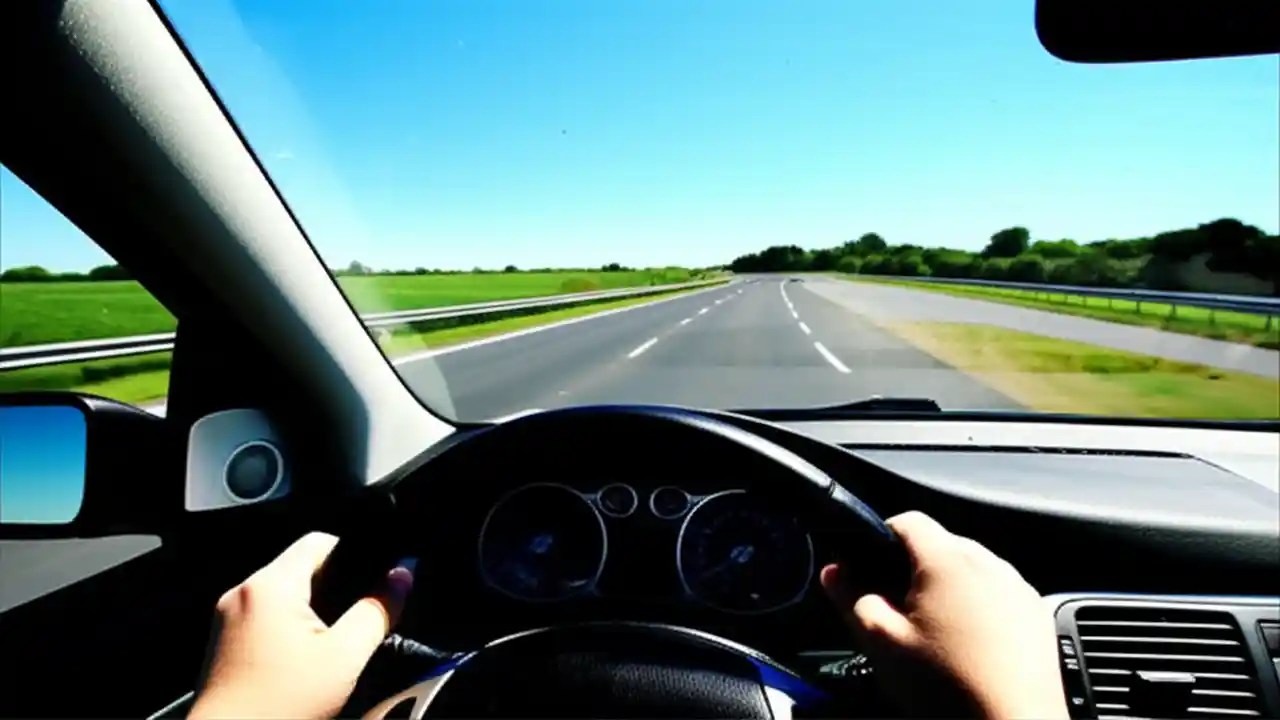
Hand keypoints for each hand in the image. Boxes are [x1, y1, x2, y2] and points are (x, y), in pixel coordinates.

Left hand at [189, 532, 414, 719]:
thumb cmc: (278, 708)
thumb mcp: (345, 658)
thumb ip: (379, 610)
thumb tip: (404, 574)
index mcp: (270, 584)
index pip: (321, 540)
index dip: (356, 555)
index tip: (376, 581)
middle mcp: (242, 593)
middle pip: (302, 569)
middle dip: (336, 591)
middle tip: (355, 626)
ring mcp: (227, 619)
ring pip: (284, 597)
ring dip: (312, 614)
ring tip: (328, 651)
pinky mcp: (223, 644)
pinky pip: (265, 620)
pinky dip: (289, 633)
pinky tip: (301, 666)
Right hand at [820, 511, 1067, 719]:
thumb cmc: (948, 686)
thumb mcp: (883, 643)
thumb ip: (852, 598)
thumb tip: (835, 572)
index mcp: (947, 560)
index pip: (906, 520)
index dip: (880, 540)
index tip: (872, 572)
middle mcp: (989, 562)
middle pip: (939, 545)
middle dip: (915, 571)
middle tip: (902, 615)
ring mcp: (1018, 587)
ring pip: (970, 570)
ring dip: (950, 590)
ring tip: (939, 637)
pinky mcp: (1036, 612)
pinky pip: (998, 594)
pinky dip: (980, 609)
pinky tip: (971, 647)